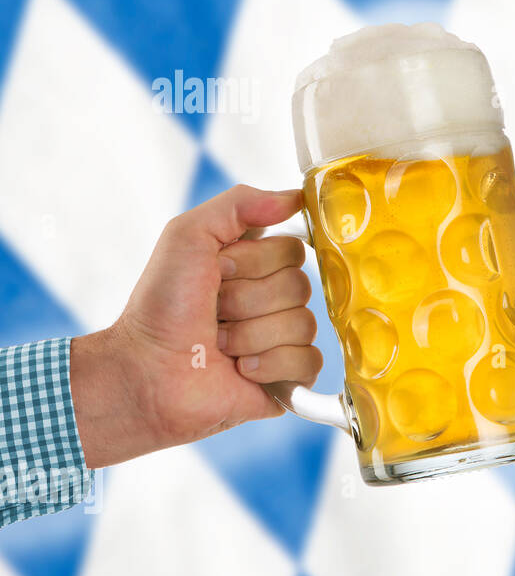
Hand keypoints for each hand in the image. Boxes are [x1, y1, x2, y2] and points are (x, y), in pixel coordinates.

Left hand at [71, 185, 322, 466]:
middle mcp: (275, 298)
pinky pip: (308, 361)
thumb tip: (297, 198)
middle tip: (214, 314)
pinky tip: (241, 370)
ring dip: (250, 335)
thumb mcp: (188, 235)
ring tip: (220, 345)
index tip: (217, 272)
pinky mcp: (290, 377)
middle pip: (301, 286)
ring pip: (303, 324)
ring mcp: (284, 338)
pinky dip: (269, 364)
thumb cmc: (160, 307)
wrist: (145, 371)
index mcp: (257, 264)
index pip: (293, 248)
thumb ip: (240, 204)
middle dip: (248, 301)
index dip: (253, 262)